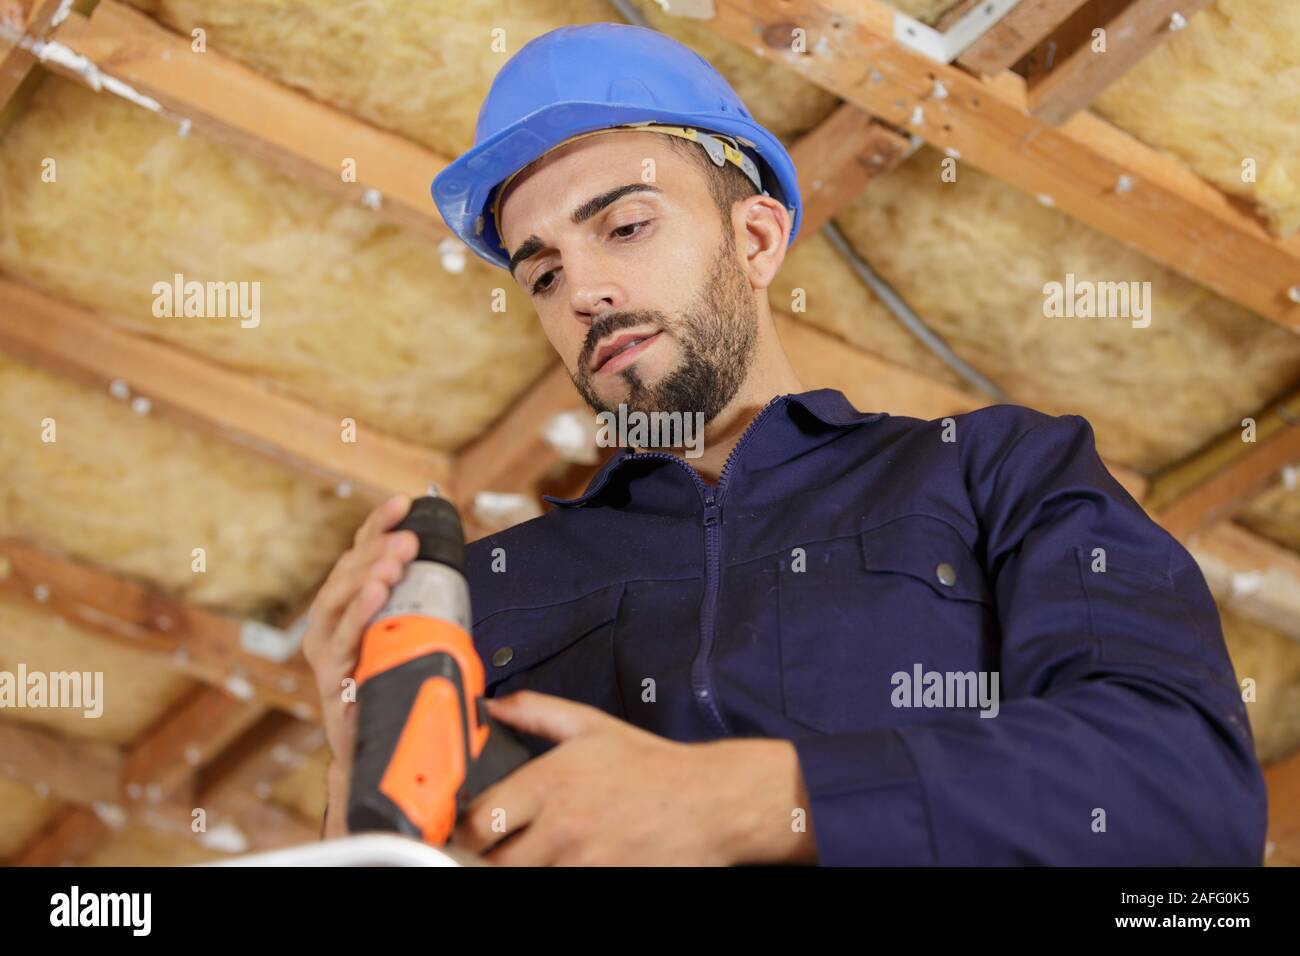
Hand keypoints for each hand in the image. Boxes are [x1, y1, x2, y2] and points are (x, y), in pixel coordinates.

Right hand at [301, 494, 418, 779]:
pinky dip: (359, 614)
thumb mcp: (413, 633)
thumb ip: (423, 600)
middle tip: (409, 539)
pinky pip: (342, 639)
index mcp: (350, 603)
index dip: (378, 525)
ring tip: (394, 561)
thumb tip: (454, 561)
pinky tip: (377, 595)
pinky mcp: (331, 676)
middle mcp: (330, 621)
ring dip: (368, 576)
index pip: (360, 553)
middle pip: (348, 571)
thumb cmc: (395, 684)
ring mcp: (326, 648)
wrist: (378, 747)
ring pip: (339, 599)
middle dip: (378, 549)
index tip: (404, 502)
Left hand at [450, 691, 817, 865]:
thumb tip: (491, 707)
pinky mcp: (602, 886)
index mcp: (549, 784)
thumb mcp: (591, 725)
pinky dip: (555, 877)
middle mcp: (559, 829)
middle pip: (489, 863)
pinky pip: (559, 890)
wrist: (711, 804)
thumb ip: (535, 712)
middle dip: (487, 856)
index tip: (467, 827)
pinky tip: (566, 862)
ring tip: (536, 852)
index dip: (464, 828)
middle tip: (497, 845)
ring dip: (522, 868)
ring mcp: (581, 865)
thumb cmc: (654, 768)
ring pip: (521, 879)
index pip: (476, 822)